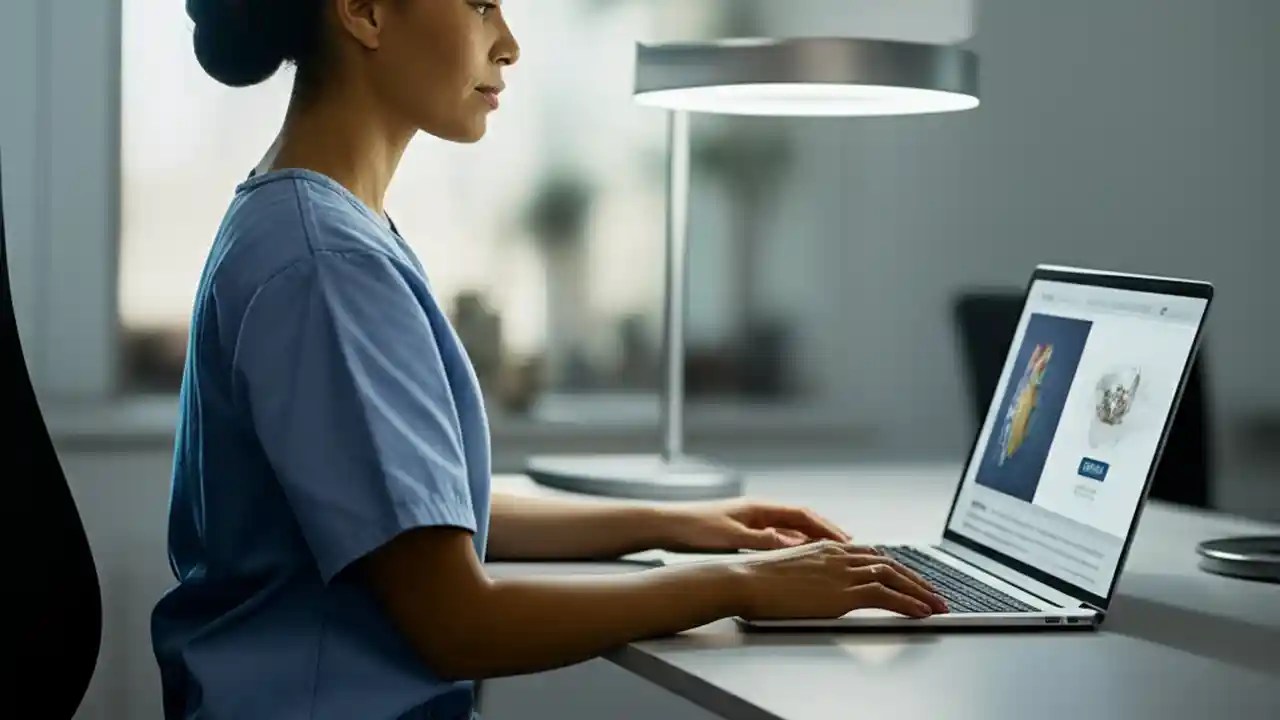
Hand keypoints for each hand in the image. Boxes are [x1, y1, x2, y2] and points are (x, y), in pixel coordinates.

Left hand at [659, 499, 851, 552]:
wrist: (667, 525)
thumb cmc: (695, 528)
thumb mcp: (732, 537)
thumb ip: (762, 541)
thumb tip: (793, 545)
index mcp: (758, 508)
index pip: (801, 514)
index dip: (825, 526)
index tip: (845, 538)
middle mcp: (757, 511)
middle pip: (799, 520)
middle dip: (824, 531)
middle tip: (847, 545)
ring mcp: (750, 520)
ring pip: (789, 529)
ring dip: (810, 538)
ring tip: (830, 552)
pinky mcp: (742, 531)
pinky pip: (776, 536)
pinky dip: (792, 544)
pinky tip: (798, 556)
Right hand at [729, 541, 948, 619]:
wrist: (743, 580)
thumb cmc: (755, 579)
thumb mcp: (788, 570)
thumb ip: (809, 573)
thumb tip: (816, 585)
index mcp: (826, 548)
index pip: (871, 554)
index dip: (895, 567)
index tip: (909, 577)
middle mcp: (838, 555)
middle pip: (888, 563)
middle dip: (915, 579)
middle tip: (933, 592)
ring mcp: (842, 572)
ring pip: (893, 577)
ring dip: (920, 592)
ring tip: (937, 605)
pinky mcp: (842, 592)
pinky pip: (885, 595)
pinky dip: (908, 603)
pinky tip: (920, 612)